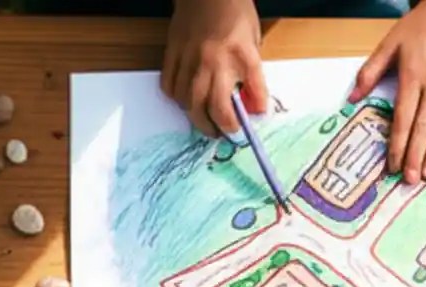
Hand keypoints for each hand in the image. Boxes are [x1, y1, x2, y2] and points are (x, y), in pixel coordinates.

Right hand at [163, 0, 267, 136]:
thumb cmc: (235, 14)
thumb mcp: (255, 47)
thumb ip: (256, 80)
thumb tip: (256, 109)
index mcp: (234, 59)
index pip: (233, 103)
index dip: (235, 124)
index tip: (239, 131)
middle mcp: (209, 61)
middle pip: (204, 108)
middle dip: (212, 127)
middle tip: (220, 133)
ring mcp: (187, 57)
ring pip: (184, 99)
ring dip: (194, 115)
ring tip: (205, 120)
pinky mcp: (172, 51)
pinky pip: (168, 84)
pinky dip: (176, 97)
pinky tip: (186, 98)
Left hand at [349, 0, 425, 183]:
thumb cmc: (420, 24)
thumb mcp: (390, 43)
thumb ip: (370, 71)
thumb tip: (352, 98)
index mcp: (412, 77)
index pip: (403, 119)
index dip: (397, 145)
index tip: (393, 166)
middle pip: (424, 128)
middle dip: (417, 157)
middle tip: (412, 181)